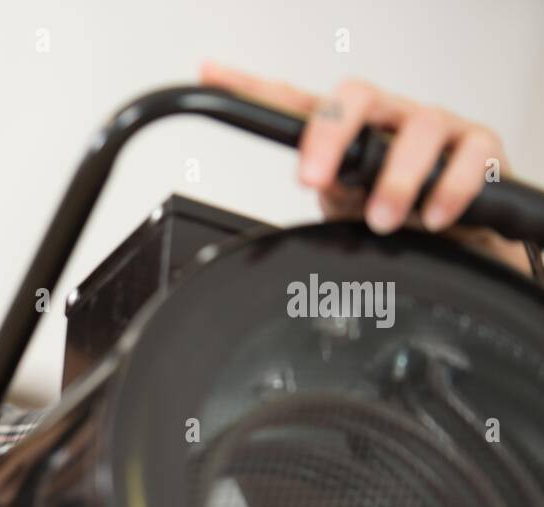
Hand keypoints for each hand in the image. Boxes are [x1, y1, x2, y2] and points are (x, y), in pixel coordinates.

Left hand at [199, 61, 533, 276]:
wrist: (455, 243)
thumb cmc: (394, 218)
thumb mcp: (341, 209)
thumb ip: (320, 195)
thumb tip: (288, 204)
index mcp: (349, 131)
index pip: (298, 103)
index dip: (254, 88)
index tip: (213, 75)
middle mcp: (388, 119)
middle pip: (356, 97)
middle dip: (330, 136)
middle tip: (312, 180)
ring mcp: (436, 128)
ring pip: (419, 128)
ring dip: (395, 179)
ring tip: (381, 220)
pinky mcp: (479, 147)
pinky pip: (471, 154)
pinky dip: (450, 187)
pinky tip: (433, 215)